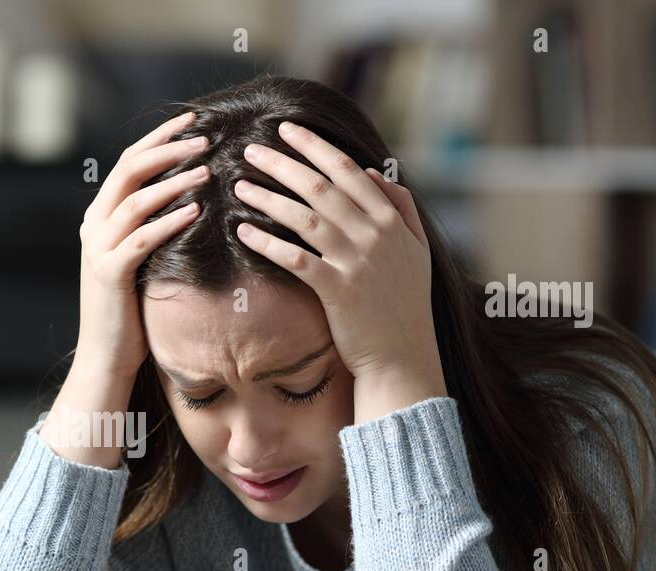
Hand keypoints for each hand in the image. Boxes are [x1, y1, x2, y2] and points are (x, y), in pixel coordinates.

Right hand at [75, 111, 209, 378]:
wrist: (106, 356)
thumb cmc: (132, 311)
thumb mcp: (141, 260)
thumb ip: (153, 228)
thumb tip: (194, 198)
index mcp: (99, 217)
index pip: (128, 163)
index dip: (158, 139)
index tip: (191, 120)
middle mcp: (93, 226)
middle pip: (128, 171)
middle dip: (166, 149)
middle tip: (204, 137)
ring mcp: (98, 249)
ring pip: (136, 201)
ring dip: (173, 181)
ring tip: (206, 169)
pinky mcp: (109, 273)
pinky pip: (141, 239)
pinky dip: (169, 221)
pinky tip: (197, 210)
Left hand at [232, 122, 445, 411]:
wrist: (404, 356)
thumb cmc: (405, 304)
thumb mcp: (416, 250)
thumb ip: (400, 207)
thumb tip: (373, 173)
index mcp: (390, 219)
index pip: (347, 170)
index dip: (315, 147)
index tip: (287, 129)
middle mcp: (373, 234)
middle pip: (320, 187)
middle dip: (282, 163)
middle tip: (250, 149)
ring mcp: (355, 261)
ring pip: (304, 218)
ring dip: (268, 198)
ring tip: (239, 185)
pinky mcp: (336, 290)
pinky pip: (294, 258)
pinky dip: (267, 242)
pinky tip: (242, 231)